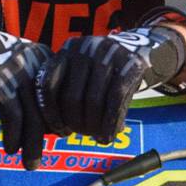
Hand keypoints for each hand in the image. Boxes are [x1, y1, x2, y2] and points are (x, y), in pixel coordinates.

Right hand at [0, 15, 49, 169]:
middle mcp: (34, 61)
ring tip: (29, 164)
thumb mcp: (14, 65)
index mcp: (43, 56)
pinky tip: (9, 148)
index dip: (59, 120)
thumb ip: (30, 85)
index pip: (60, 95)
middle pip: (48, 107)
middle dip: (47, 137)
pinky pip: (12, 115)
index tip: (57, 137)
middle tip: (42, 157)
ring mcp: (16, 69)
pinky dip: (13, 136)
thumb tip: (44, 120)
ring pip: (32, 115)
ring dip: (32, 144)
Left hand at [37, 27, 185, 143]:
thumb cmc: (100, 70)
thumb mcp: (79, 72)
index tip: (59, 129)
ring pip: (94, 100)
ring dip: (93, 126)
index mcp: (66, 49)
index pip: (48, 85)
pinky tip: (107, 137)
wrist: (137, 48)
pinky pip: (115, 100)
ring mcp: (108, 54)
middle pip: (72, 96)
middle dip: (75, 123)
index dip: (51, 113)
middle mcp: (85, 48)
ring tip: (94, 136)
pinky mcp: (130, 64)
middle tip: (81, 134)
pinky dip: (110, 123)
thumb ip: (64, 91)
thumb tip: (51, 128)